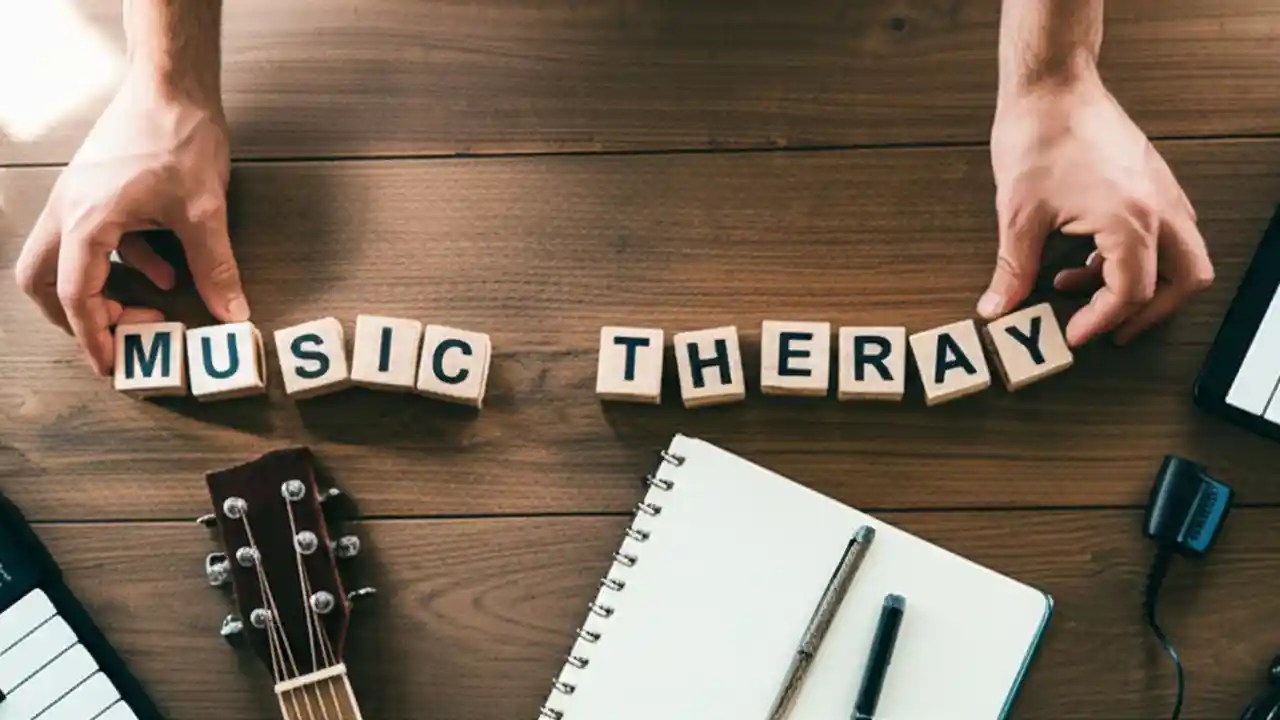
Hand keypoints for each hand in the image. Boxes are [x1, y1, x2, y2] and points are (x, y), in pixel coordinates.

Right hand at [14, 73, 246, 375]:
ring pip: (63, 259)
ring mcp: (78, 198)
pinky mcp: (96, 189)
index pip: (76, 295)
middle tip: (121, 338)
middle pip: (43, 281)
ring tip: (149, 308)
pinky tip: (165, 269)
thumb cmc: (178, 135)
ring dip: (100, 289)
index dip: (94, 337)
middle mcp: (69, 211)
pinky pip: (94, 239)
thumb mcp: (204, 211)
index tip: (114, 366)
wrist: (172, 83)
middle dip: (76, 317)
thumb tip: (233, 314)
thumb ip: (215, 267)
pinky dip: (122, 262)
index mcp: (86, 221)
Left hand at [982, 76, 1212, 345]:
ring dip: (1143, 284)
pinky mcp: (1154, 183)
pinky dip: (1137, 257)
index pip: (1131, 293)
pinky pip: (1165, 233)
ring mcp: (1162, 192)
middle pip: (1184, 280)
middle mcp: (1159, 207)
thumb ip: (1012, 270)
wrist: (1053, 86)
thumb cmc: (1040, 136)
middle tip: (1107, 330)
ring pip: (1183, 257)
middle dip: (1146, 313)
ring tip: (1083, 292)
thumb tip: (997, 307)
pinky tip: (1085, 259)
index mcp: (1129, 220)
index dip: (1101, 322)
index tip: (1073, 335)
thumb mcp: (1018, 215)